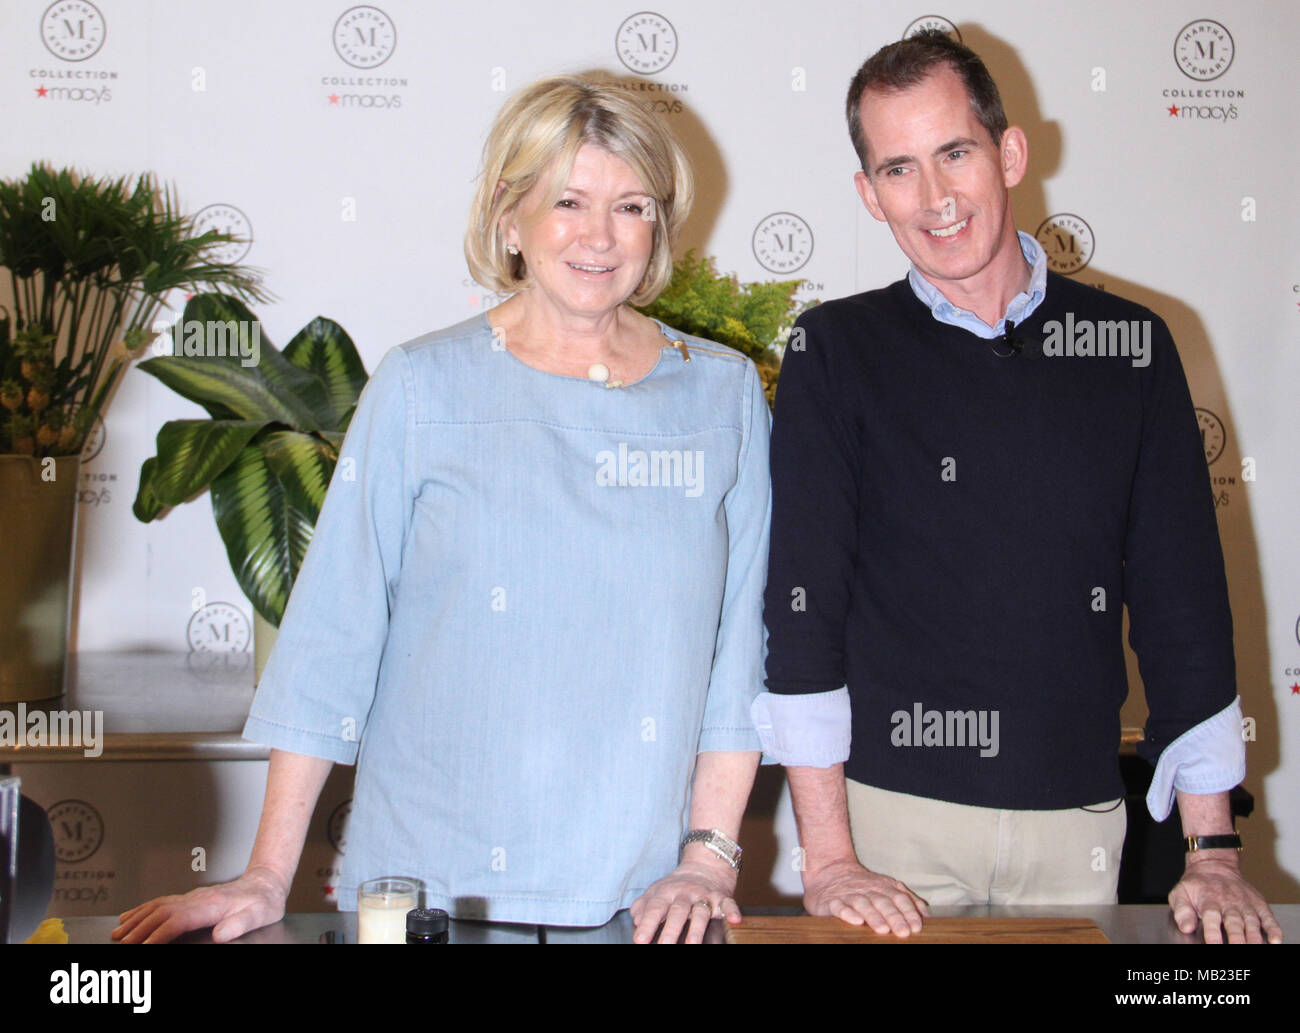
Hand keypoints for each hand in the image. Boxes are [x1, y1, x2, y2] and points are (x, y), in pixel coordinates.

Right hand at [111, 866, 288, 943]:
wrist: (267, 883)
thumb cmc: (263, 902)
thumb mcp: (259, 915)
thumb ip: (239, 924)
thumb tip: (220, 935)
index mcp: (212, 905)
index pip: (177, 920)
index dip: (158, 935)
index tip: (142, 948)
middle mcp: (198, 898)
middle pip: (161, 912)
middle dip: (139, 929)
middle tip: (121, 944)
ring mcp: (193, 896)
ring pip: (158, 905)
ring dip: (137, 918)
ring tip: (118, 932)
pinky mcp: (191, 897)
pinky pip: (162, 901)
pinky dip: (143, 909)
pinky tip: (131, 916)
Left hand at [629, 860, 740, 942]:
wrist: (704, 865)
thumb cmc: (676, 886)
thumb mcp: (656, 892)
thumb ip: (643, 906)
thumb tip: (636, 920)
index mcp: (666, 893)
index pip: (655, 909)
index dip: (647, 925)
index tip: (640, 941)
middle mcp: (684, 894)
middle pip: (677, 912)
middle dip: (670, 930)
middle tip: (664, 946)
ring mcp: (704, 895)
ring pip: (700, 912)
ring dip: (696, 929)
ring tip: (692, 945)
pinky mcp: (722, 898)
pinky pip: (728, 904)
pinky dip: (732, 911)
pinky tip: (734, 920)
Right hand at [803, 857, 927, 935]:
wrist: (829, 871)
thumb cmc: (863, 886)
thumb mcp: (886, 887)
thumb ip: (907, 900)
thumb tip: (926, 914)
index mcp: (883, 887)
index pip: (899, 898)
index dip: (908, 912)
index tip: (916, 927)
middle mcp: (867, 890)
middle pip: (882, 902)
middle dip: (894, 917)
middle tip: (903, 932)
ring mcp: (849, 895)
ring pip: (863, 904)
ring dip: (873, 917)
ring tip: (883, 929)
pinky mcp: (831, 901)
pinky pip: (839, 906)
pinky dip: (848, 913)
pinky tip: (856, 921)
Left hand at [1169, 856, 1282, 943]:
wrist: (1214, 866)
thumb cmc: (1197, 885)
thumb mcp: (1180, 892)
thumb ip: (1181, 910)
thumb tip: (1185, 927)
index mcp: (1209, 901)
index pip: (1211, 917)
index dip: (1213, 932)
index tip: (1214, 944)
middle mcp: (1229, 903)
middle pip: (1234, 922)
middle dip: (1237, 938)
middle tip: (1238, 949)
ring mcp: (1245, 904)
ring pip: (1252, 922)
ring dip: (1254, 937)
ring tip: (1255, 948)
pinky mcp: (1259, 905)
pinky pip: (1268, 918)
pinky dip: (1273, 929)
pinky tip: (1275, 940)